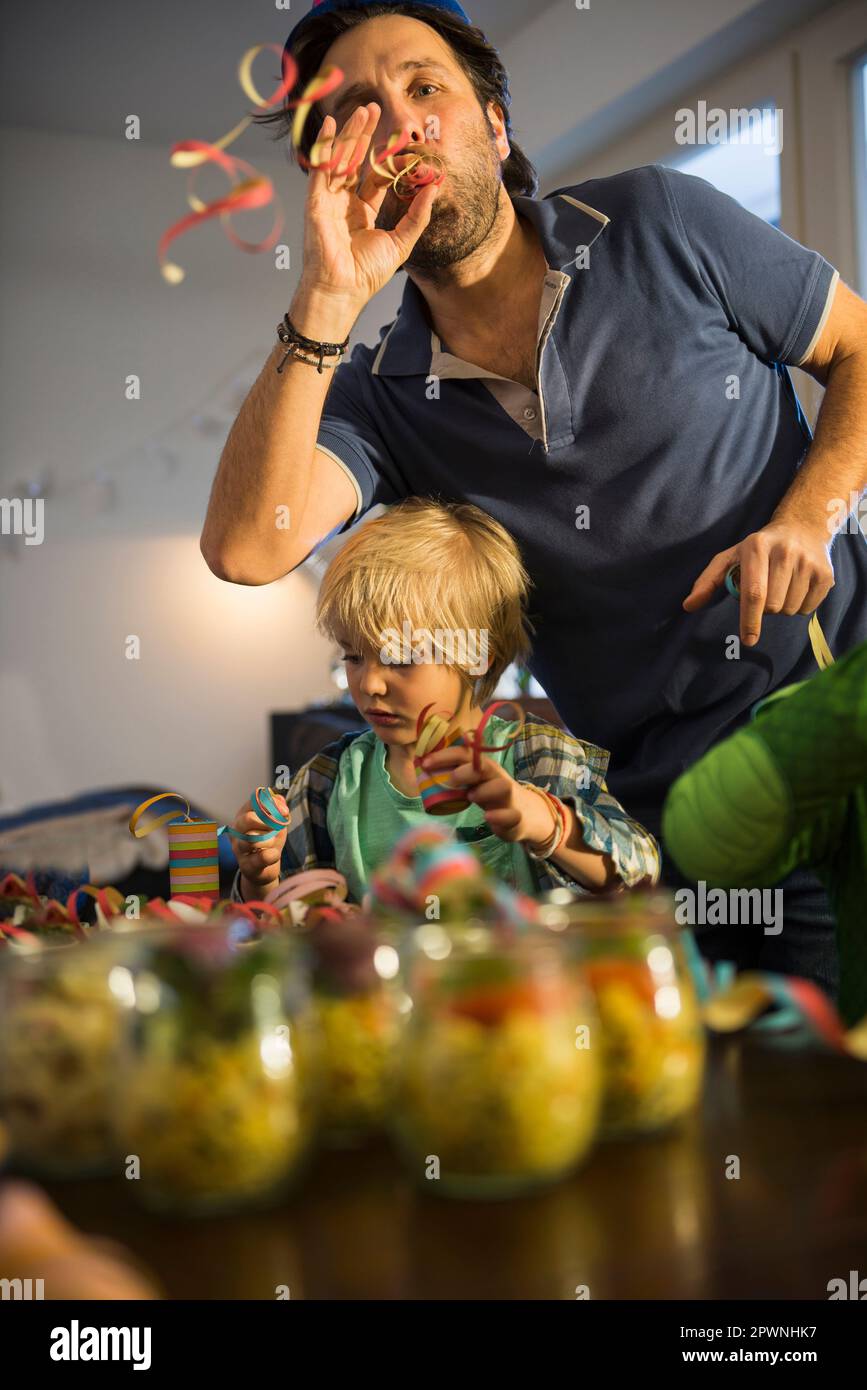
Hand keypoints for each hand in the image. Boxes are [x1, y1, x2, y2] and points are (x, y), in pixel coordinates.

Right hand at [230, 794, 289, 898]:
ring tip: (272, 843)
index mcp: (243, 815)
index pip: (253, 802)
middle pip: (248, 819)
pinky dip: (272, 854)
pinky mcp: (246, 865)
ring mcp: (239, 849)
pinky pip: (261, 857)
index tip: (285, 812)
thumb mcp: (275, 822)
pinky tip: (274, 854)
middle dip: (268, 822)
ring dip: (269, 840)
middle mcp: (237, 830)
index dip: (271, 804)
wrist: (266, 868)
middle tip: (276, 829)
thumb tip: (280, 799)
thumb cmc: (268, 840)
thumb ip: (278, 809)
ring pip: (251, 839)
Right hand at [300, 102, 440, 306]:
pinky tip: (332, 125)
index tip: (403, 142)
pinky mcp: (316, 201)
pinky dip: (325, 146)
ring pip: (340, 159)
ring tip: (363, 110)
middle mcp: (344, 203)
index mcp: (362, 212)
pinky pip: (320, 168)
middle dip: (366, 135)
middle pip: (355, 161)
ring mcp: (328, 200)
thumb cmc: (367, 274)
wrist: (343, 290)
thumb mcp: (401, 242)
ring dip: (350, 134)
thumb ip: (418, 215)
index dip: (387, 159)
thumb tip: (435, 187)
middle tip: (376, 108)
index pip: (375, 177)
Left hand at [419, 748, 554, 845]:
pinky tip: (488, 817)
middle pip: (484, 767)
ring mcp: (507, 797)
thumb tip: (423, 764)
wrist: (523, 814)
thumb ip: (453, 774)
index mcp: (482, 768)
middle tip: (450, 779)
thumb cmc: (489, 794)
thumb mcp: (474, 781)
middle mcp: (496, 778)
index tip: (425, 763)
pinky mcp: (514, 817)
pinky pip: (511, 815)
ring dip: (485, 790)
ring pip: (502, 787)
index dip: (445, 756)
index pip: (465, 754)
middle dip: (467, 770)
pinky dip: (500, 816)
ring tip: (470, 797)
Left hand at [682, 520, 833, 645]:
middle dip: (764, 609)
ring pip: (790, 610)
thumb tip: (688, 606)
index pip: (754, 592)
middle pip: (772, 606)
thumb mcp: (730, 557)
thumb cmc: (758, 549)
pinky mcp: (826, 575)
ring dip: (781, 608)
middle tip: (765, 591)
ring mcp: (809, 563)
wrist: (802, 528)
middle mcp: (785, 552)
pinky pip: (808, 609)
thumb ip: (708, 581)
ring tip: (781, 586)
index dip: (749, 619)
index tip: (748, 639)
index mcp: (757, 547)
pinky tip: (796, 587)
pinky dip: (799, 606)